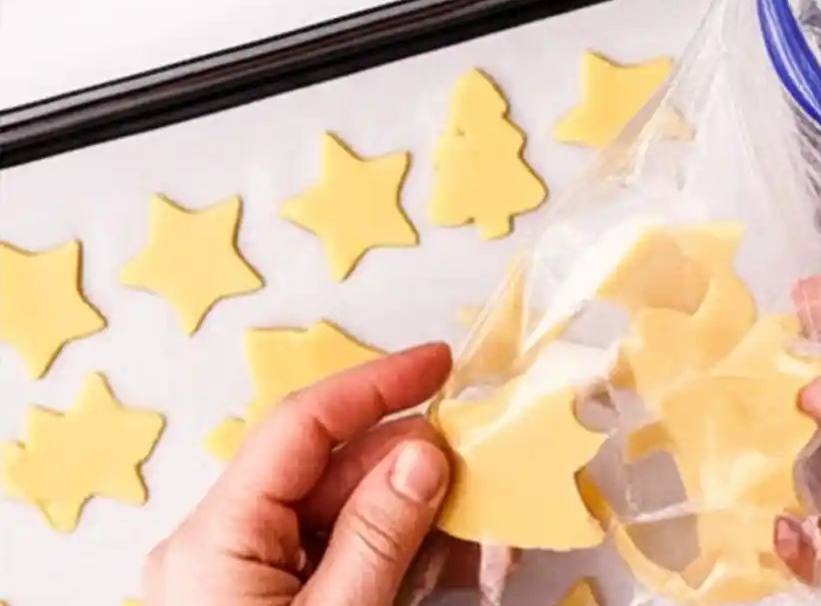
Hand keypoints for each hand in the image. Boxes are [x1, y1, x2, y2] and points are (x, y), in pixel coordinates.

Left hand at [144, 344, 459, 605]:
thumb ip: (377, 537)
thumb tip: (420, 455)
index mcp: (214, 539)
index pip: (301, 426)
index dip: (375, 384)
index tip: (437, 364)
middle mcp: (216, 546)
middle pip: (328, 470)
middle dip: (409, 461)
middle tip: (480, 463)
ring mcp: (237, 576)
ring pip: (338, 513)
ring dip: (411, 513)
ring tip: (478, 526)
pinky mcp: (261, 602)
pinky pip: (333, 554)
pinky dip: (390, 552)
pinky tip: (446, 562)